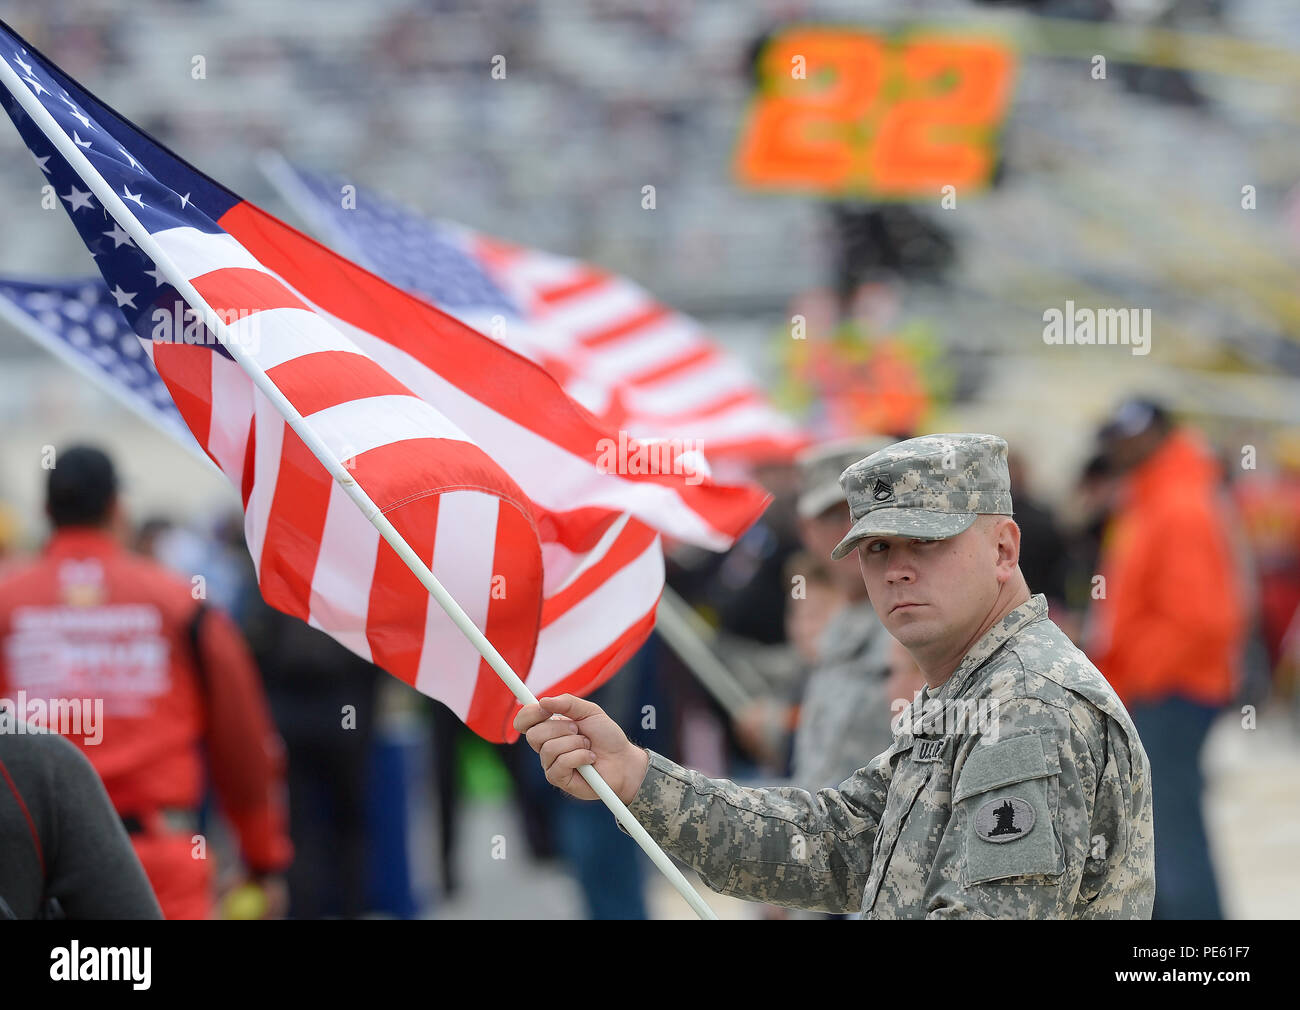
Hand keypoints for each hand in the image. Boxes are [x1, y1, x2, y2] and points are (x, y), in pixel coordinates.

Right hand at [513, 694, 649, 803]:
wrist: (623, 760)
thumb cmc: (606, 736)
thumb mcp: (590, 711)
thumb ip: (568, 703)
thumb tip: (543, 701)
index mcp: (550, 726)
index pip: (524, 720)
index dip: (530, 714)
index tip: (546, 709)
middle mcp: (546, 745)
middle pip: (533, 735)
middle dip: (560, 728)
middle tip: (578, 729)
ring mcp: (550, 763)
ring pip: (549, 748)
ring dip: (575, 743)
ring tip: (588, 745)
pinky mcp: (558, 779)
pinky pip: (561, 763)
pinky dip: (580, 757)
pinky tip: (589, 759)